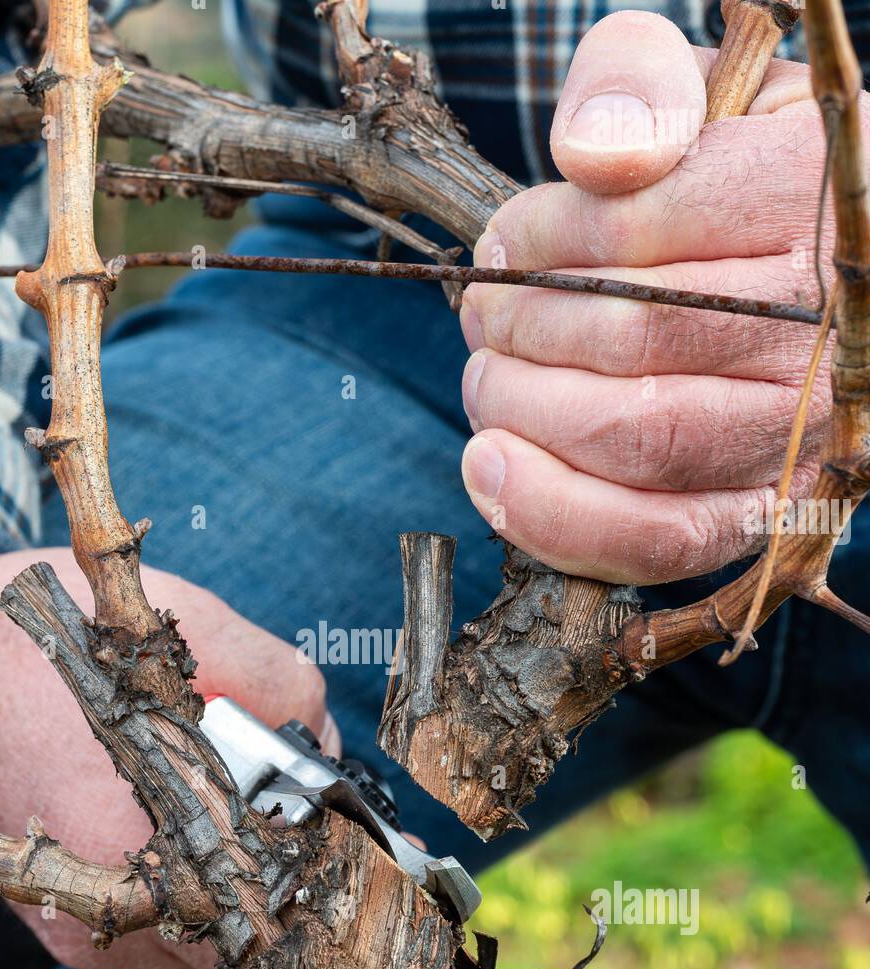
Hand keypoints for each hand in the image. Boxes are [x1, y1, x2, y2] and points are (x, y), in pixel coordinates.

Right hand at [0, 550, 336, 968]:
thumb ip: (278, 687)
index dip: (338, 897)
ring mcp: (78, 928)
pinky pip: (162, 948)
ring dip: (259, 923)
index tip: (381, 869)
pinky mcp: (63, 926)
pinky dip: (208, 919)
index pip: (270, 923)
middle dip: (307, 916)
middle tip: (348, 868)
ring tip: (293, 860)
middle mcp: (99, 910)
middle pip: (244, 962)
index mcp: (128, 840)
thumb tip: (328, 748)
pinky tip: (225, 860)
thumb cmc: (49, 642)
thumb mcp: (179, 632)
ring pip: (204, 966)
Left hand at [459, 10, 849, 584]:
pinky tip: (490, 469)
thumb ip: (640, 87)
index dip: (539, 244)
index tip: (499, 247)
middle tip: (485, 319)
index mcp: (810, 200)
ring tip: (487, 381)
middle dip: (519, 332)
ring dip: (523, 412)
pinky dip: (554, 515)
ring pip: (635, 441)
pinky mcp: (758, 512)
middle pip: (630, 341)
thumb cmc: (723, 179)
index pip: (639, 231)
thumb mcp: (696, 93)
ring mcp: (799, 434)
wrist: (798, 265)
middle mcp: (823, 329)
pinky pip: (655, 539)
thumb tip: (596, 158)